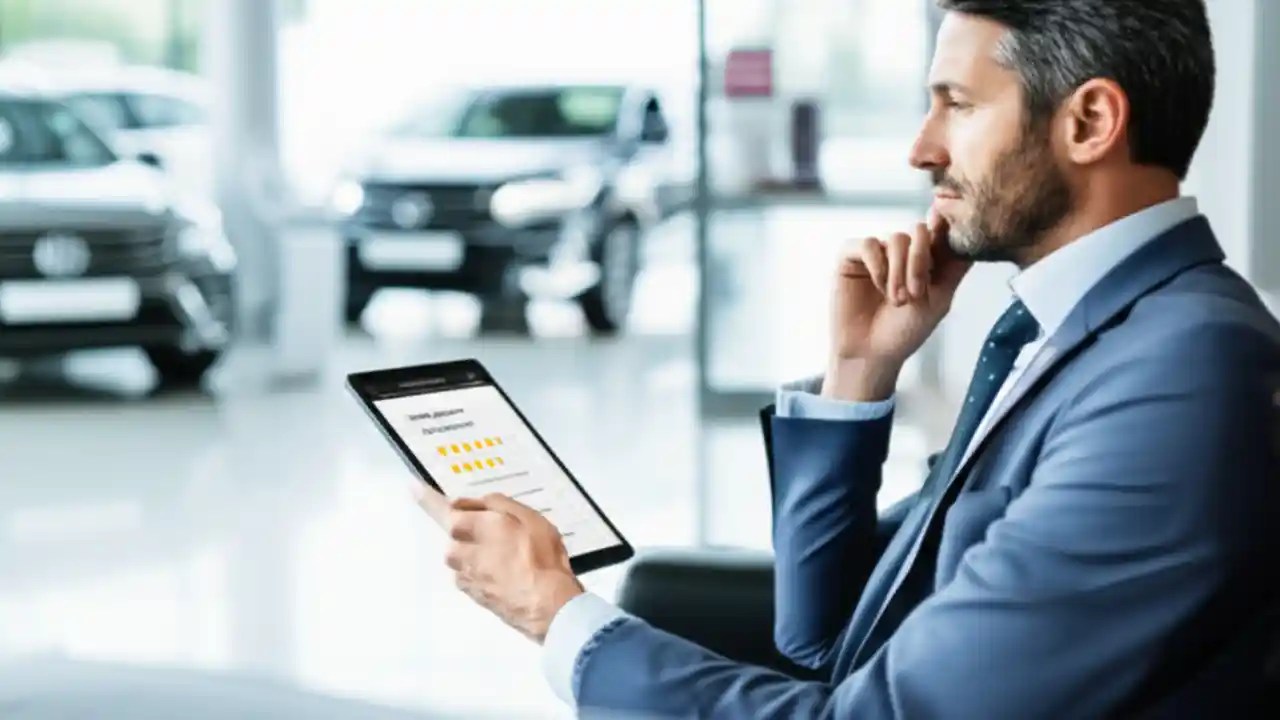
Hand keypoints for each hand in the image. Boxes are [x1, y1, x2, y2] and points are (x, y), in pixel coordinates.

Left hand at [414, 486, 584, 643]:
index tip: (412, 489)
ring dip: (474, 552)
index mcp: (478, 526)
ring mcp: (466, 575)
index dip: (429, 499)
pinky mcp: (472, 595)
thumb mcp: (530, 518)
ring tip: (507, 557)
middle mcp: (464, 551)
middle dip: (468, 530)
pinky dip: (481, 571)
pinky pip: (468, 575)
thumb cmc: (542, 559)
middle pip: (454, 534)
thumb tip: (469, 502)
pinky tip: (505, 575)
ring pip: (460, 557)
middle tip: (498, 533)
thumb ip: (496, 504)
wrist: (547, 607)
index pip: (445, 509)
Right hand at [825, 211, 970, 400]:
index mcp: (926, 260)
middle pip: (919, 232)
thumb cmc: (905, 331)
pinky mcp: (850, 256)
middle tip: (915, 293)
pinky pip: (867, 244)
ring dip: (899, 270)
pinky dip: (877, 265)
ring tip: (896, 300)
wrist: (870, 353)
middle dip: (920, 261)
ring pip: (896, 239)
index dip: (944, 230)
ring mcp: (877, 253)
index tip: (945, 234)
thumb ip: (954, 266)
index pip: (940, 232)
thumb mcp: (940, 299)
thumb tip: (973, 235)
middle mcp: (901, 252)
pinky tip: (878, 286)